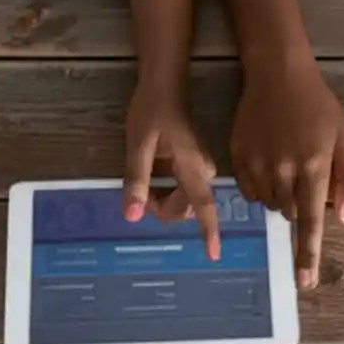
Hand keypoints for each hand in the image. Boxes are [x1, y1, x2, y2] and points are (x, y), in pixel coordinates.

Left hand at [123, 82, 220, 260]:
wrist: (164, 87)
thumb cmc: (151, 112)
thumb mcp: (137, 146)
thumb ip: (136, 181)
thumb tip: (130, 217)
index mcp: (192, 168)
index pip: (203, 206)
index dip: (208, 232)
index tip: (213, 255)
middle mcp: (204, 173)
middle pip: (183, 209)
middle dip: (157, 206)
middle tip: (137, 184)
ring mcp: (203, 170)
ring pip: (182, 202)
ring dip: (160, 198)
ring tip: (144, 175)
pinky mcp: (197, 168)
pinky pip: (182, 192)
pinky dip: (164, 190)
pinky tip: (154, 171)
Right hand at [232, 57, 343, 289]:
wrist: (278, 74)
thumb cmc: (319, 106)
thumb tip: (342, 219)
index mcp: (314, 167)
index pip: (311, 222)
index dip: (308, 255)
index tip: (305, 282)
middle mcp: (284, 171)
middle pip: (290, 215)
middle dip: (299, 206)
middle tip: (304, 175)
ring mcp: (257, 165)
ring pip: (269, 205)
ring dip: (280, 197)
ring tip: (286, 165)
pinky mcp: (237, 158)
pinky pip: (248, 192)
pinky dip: (260, 188)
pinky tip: (267, 163)